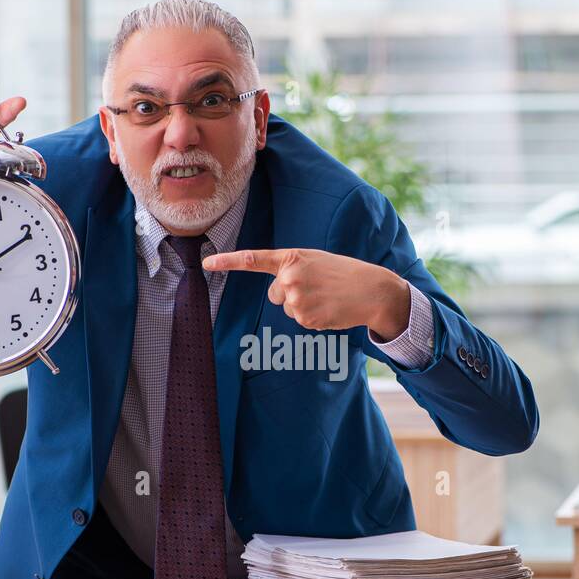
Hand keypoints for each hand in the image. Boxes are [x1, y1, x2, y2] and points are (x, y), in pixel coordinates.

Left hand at [203, 248, 410, 339]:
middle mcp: (290, 277)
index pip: (253, 259)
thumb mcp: (316, 261)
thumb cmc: (343, 273)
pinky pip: (300, 321)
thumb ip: (292, 270)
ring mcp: (297, 298)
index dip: (227, 262)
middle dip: (290, 295)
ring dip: (305, 307)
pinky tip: (329, 309)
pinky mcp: (305, 317)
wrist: (372, 289)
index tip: (206, 264)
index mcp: (292, 257)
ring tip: (326, 298)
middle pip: (274, 295)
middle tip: (317, 288)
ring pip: (288, 309)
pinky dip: (314, 318)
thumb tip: (279, 294)